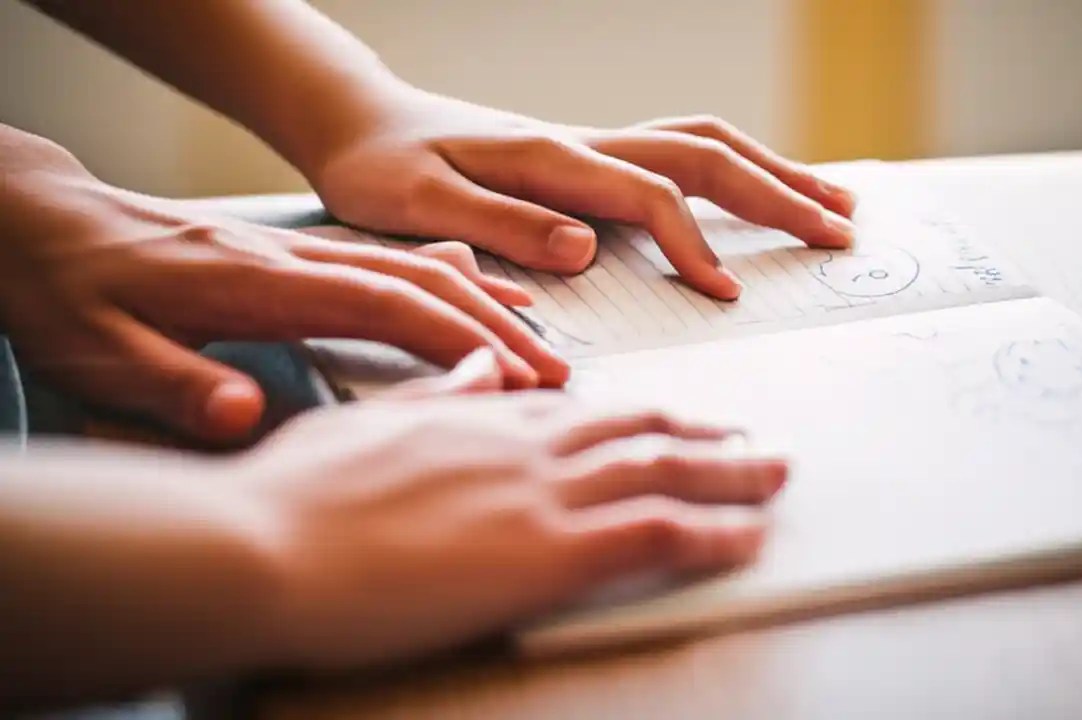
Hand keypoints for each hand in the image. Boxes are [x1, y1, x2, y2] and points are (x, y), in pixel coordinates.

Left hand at [0, 127, 568, 442]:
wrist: (36, 221)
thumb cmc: (65, 287)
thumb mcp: (95, 348)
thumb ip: (173, 382)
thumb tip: (246, 414)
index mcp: (254, 282)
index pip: (381, 304)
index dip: (454, 341)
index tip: (511, 380)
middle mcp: (290, 257)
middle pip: (418, 282)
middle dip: (494, 330)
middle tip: (554, 377)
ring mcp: (296, 251)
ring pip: (412, 268)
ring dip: (482, 304)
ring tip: (539, 343)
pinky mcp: (293, 255)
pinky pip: (388, 260)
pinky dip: (443, 275)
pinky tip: (477, 283)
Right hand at [235, 354, 785, 667]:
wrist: (262, 546)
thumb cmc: (295, 495)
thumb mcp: (367, 425)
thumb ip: (436, 395)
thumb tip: (483, 371)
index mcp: (483, 414)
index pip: (585, 405)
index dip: (640, 412)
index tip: (674, 417)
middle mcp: (525, 442)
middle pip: (640, 428)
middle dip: (705, 434)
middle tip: (752, 439)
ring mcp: (541, 493)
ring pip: (665, 470)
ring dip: (731, 473)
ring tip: (775, 474)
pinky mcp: (547, 552)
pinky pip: (658, 533)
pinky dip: (714, 532)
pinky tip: (750, 534)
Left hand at [301, 86, 856, 300]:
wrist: (360, 122)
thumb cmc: (379, 168)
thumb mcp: (417, 203)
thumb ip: (500, 223)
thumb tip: (589, 247)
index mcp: (551, 159)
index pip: (650, 195)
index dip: (694, 244)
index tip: (727, 295)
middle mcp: (584, 144)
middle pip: (704, 155)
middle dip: (778, 192)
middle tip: (841, 231)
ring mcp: (593, 148)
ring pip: (703, 146)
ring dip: (773, 172)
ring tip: (834, 203)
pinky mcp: (589, 161)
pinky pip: (681, 156)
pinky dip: (737, 171)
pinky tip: (760, 190)